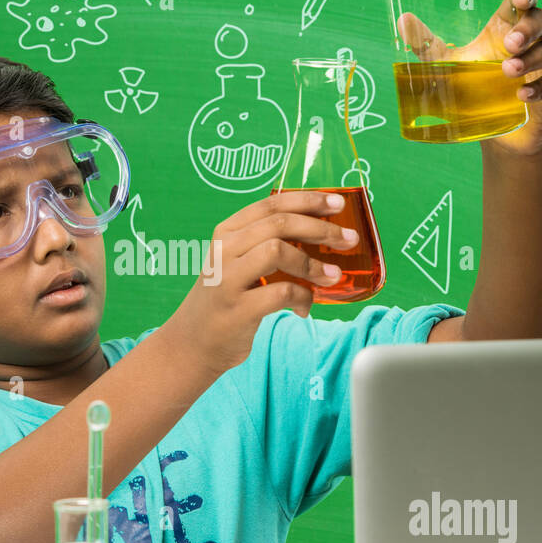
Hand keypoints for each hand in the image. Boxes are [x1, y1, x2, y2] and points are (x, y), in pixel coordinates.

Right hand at [161, 191, 358, 376]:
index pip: (271, 203)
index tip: (338, 204)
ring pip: (278, 251)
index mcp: (227, 232)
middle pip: (279, 223)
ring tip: (333, 276)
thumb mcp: (238, 263)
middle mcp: (224, 250)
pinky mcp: (237, 309)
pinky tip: (304, 306)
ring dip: (313, 263)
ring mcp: (227, 279)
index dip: (308, 200)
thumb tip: (324, 236)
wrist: (193, 342)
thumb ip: (267, 245)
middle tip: (348, 240)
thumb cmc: (227, 299)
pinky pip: (281, 293)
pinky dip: (302, 297)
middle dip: (321, 229)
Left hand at [398, 0, 541, 155]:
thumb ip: (428, 47)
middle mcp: (537, 39)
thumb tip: (403, 20)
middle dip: (527, 29)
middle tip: (510, 43)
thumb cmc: (477, 93)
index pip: (523, 1)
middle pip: (541, 21)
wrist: (498, 136)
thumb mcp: (450, 68)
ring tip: (509, 70)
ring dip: (532, 59)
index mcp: (510, 27)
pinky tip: (523, 94)